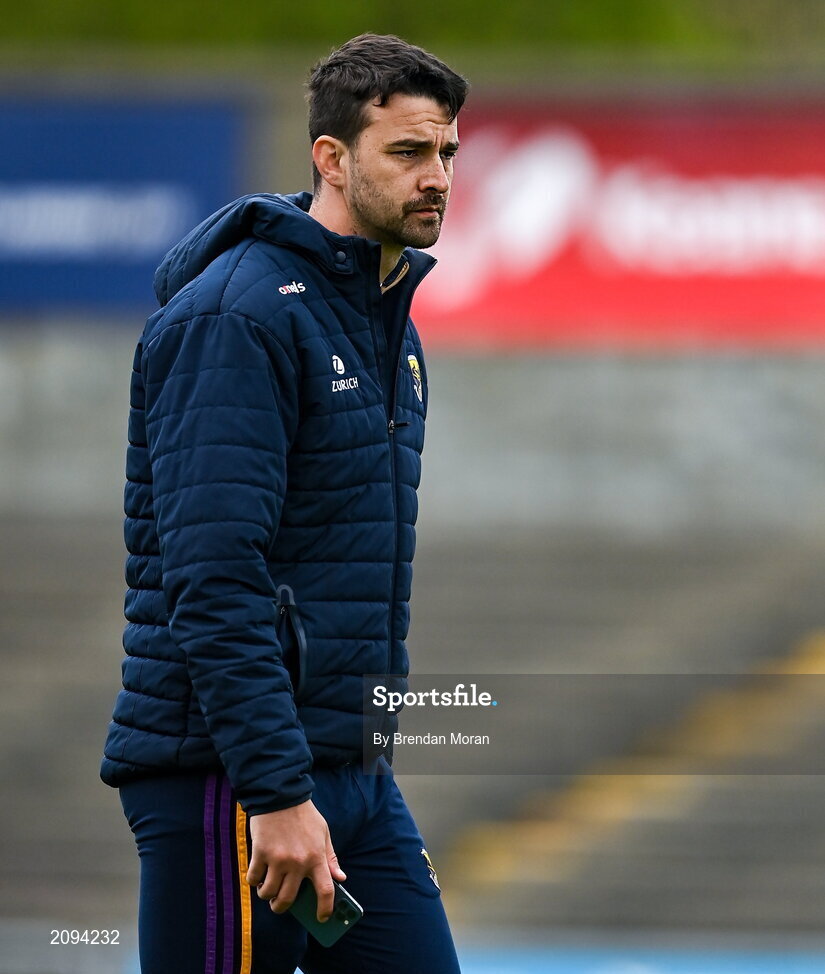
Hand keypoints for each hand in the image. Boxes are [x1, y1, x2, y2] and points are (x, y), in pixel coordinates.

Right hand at [246, 799, 345, 920]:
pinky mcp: (260, 853)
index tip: (322, 917)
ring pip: (269, 893)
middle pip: (288, 900)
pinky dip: (254, 880)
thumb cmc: (304, 815)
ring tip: (267, 887)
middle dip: (282, 907)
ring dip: (267, 895)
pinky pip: (253, 879)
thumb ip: (330, 858)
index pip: (325, 891)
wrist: (281, 794)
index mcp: (316, 857)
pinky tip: (257, 873)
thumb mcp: (323, 833)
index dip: (325, 909)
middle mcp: (298, 862)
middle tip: (280, 904)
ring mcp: (278, 859)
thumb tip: (340, 878)